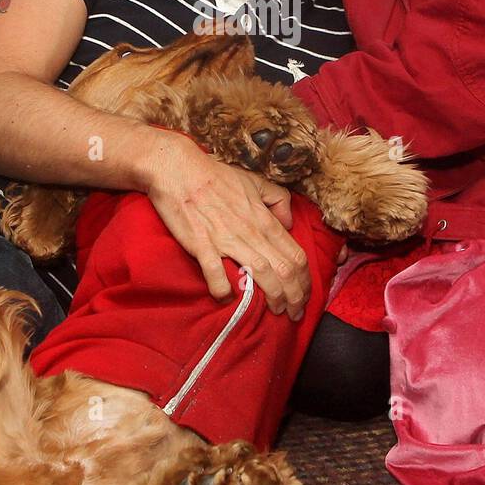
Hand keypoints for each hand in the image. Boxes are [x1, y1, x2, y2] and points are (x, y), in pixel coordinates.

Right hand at [141, 133, 310, 320]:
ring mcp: (227, 240)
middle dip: (295, 297)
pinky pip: (216, 273)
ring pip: (262, 275)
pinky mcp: (202, 245)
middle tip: (294, 314)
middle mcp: (251, 232)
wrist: (178, 170)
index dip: (305, 280)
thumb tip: (288, 224)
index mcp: (264, 219)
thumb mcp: (255, 181)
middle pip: (285, 270)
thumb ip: (277, 199)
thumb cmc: (216, 175)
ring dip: (273, 298)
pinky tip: (227, 300)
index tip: (304, 296)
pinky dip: (223, 290)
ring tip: (276, 312)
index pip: (296, 255)